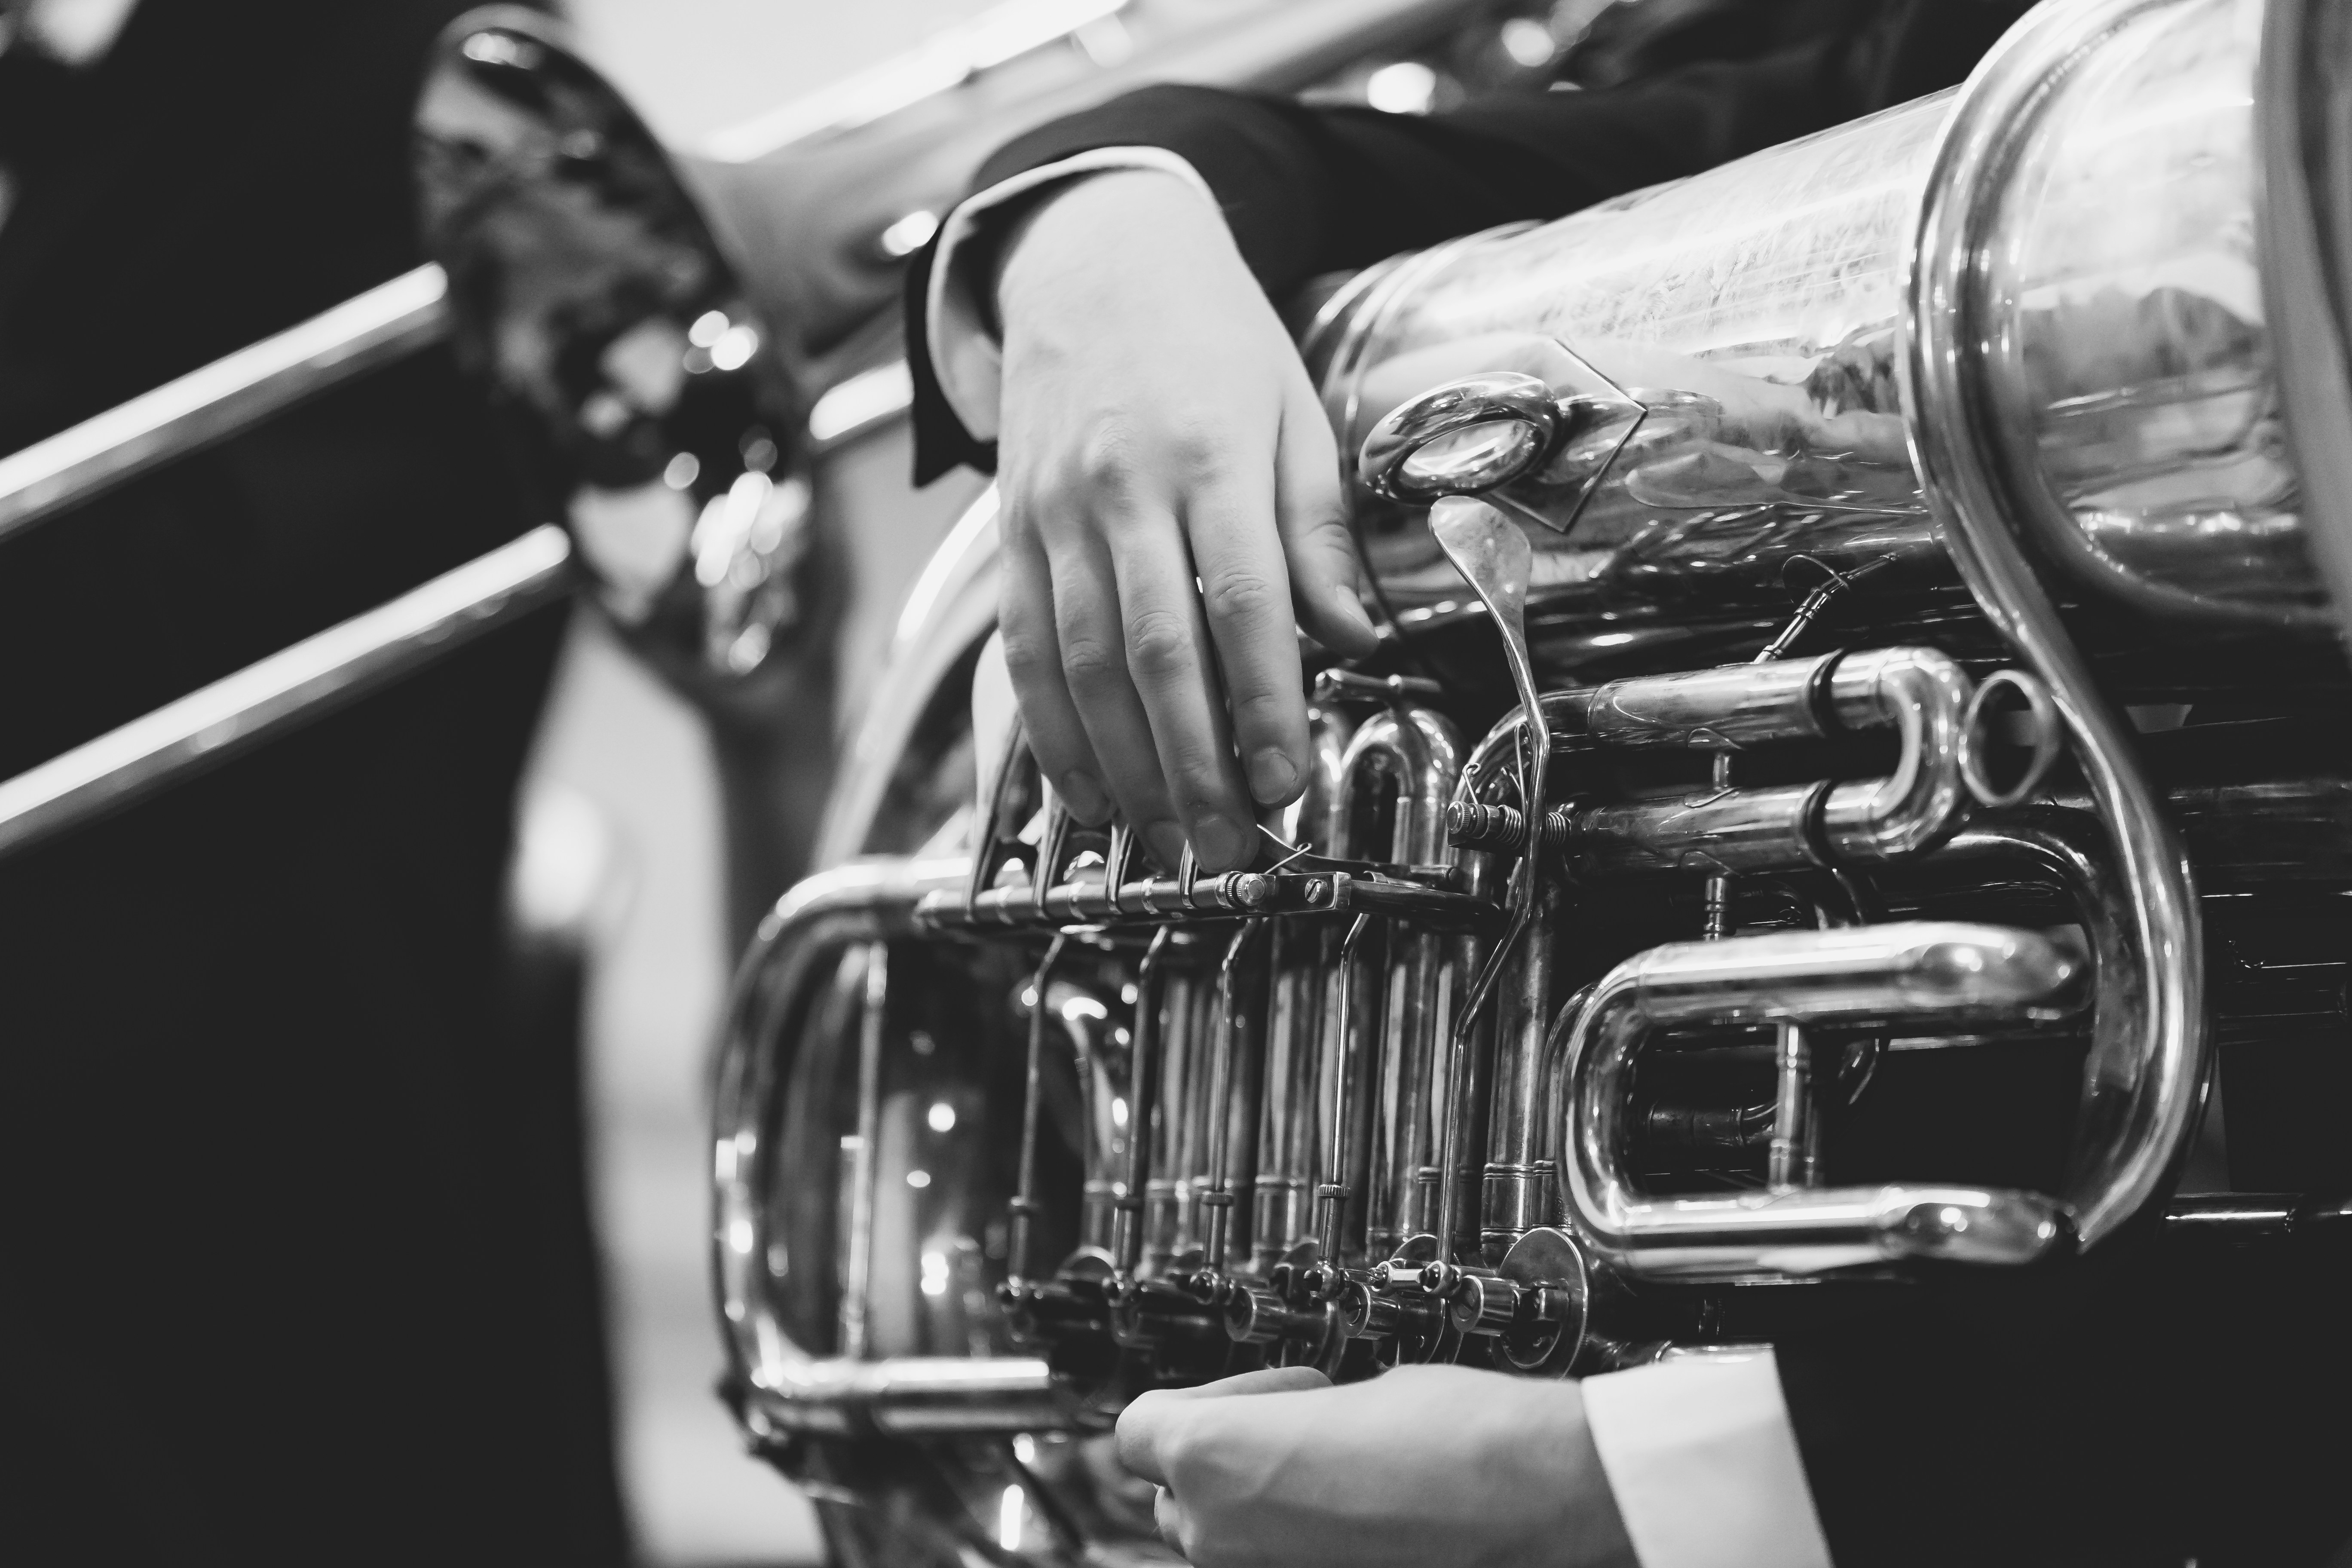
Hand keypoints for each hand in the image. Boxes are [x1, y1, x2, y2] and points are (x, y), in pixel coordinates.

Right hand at [992, 171, 1379, 873]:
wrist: (1094, 260)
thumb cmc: (1209, 342)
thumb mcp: (1293, 413)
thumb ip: (1315, 532)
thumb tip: (1351, 637)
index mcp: (1209, 456)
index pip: (1240, 602)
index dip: (1262, 701)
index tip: (1282, 779)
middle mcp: (1120, 489)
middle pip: (1154, 651)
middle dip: (1190, 765)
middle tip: (1222, 846)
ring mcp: (1052, 514)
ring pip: (1080, 664)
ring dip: (1122, 767)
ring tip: (1162, 841)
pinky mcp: (1010, 533)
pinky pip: (1024, 648)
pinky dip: (1050, 732)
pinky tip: (1084, 791)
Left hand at [1116, 1364, 1637, 1567]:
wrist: (1539, 1498)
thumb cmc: (1459, 1434)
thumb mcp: (1347, 1391)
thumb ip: (1277, 1413)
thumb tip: (1273, 1422)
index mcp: (1215, 1458)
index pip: (1137, 1432)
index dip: (1193, 1404)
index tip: (1252, 1393)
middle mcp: (1222, 1535)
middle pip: (1176, 1494)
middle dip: (1224, 1458)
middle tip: (1298, 1428)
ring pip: (1222, 1540)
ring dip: (1261, 1506)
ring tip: (1339, 1471)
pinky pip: (1278, 1561)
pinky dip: (1303, 1543)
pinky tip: (1362, 1514)